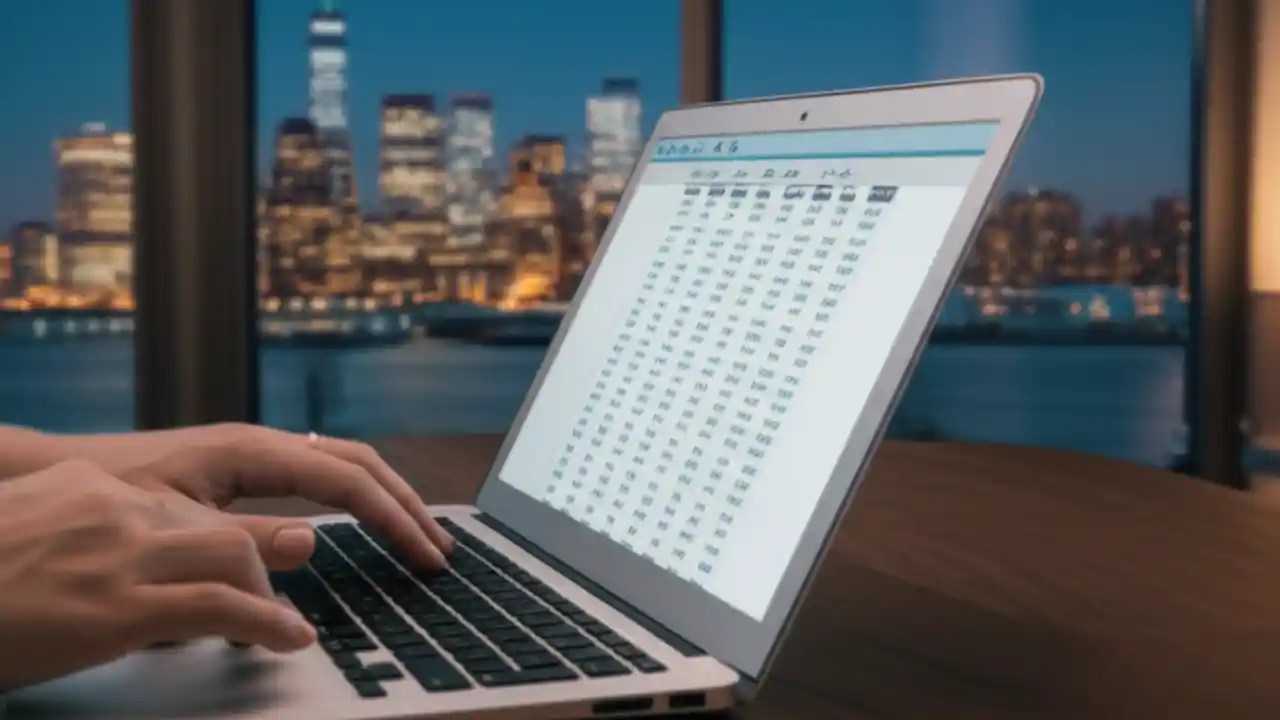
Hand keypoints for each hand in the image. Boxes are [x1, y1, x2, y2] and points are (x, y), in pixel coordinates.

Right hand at [0, 460, 316, 691]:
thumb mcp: (22, 533)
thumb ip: (74, 530)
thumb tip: (107, 557)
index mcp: (86, 488)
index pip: (178, 506)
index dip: (213, 542)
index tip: (234, 565)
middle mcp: (112, 510)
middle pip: (216, 527)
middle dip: (253, 566)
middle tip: (262, 600)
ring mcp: (120, 557)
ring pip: (233, 557)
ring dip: (265, 596)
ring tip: (277, 625)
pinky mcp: (121, 609)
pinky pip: (221, 607)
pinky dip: (268, 624)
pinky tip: (288, 638)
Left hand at [118, 432, 454, 569]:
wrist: (63, 472)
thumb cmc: (108, 497)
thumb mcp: (175, 525)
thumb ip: (245, 537)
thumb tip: (315, 541)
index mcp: (254, 451)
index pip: (348, 481)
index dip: (394, 518)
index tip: (425, 554)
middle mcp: (265, 443)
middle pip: (361, 463)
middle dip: (407, 504)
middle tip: (441, 548)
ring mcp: (259, 451)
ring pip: (346, 464)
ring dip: (388, 498)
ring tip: (419, 534)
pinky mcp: (249, 465)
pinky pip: (324, 473)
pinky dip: (358, 496)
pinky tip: (366, 518)